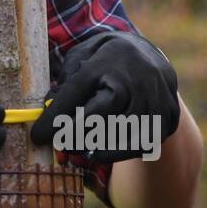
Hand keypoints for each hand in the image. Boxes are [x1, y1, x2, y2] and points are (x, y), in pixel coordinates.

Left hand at [31, 31, 178, 162]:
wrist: (150, 55)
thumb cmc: (105, 58)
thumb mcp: (82, 55)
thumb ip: (67, 77)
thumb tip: (49, 105)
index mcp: (107, 61)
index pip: (76, 91)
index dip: (55, 117)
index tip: (38, 136)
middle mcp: (133, 79)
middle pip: (98, 115)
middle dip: (74, 134)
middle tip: (60, 144)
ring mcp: (155, 99)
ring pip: (122, 134)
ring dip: (97, 147)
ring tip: (80, 150)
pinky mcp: (168, 116)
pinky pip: (142, 143)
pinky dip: (121, 152)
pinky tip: (103, 151)